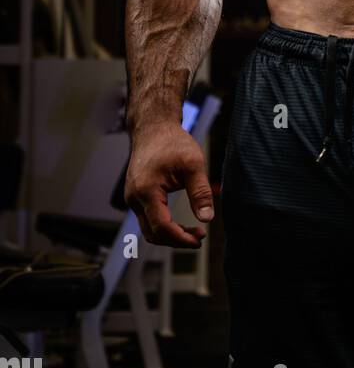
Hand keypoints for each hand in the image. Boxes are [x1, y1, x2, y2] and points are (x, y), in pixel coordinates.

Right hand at [125, 122, 213, 247]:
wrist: (153, 128)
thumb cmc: (172, 142)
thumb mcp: (193, 163)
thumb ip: (200, 191)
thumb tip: (207, 218)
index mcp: (146, 190)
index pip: (161, 227)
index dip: (181, 238)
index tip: (200, 239)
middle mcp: (134, 197)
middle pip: (153, 233)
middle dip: (177, 240)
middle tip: (200, 237)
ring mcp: (132, 198)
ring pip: (149, 229)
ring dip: (171, 235)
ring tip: (194, 231)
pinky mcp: (135, 196)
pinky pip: (148, 219)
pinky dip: (164, 226)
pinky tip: (181, 223)